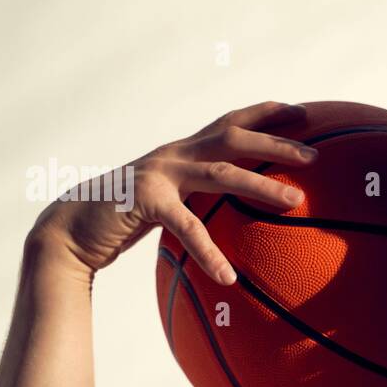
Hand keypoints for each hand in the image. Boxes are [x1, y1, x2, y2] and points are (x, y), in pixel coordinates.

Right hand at [30, 100, 319, 284]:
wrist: (71, 231)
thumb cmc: (122, 221)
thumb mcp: (167, 204)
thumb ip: (197, 200)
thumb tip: (234, 217)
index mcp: (182, 153)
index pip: (229, 123)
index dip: (265, 113)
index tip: (301, 111)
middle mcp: (174, 155)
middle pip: (233, 137)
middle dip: (276, 141)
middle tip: (315, 156)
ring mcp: (159, 173)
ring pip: (221, 173)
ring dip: (261, 184)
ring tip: (294, 202)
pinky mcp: (145, 200)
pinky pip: (187, 225)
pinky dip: (209, 252)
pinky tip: (228, 276)